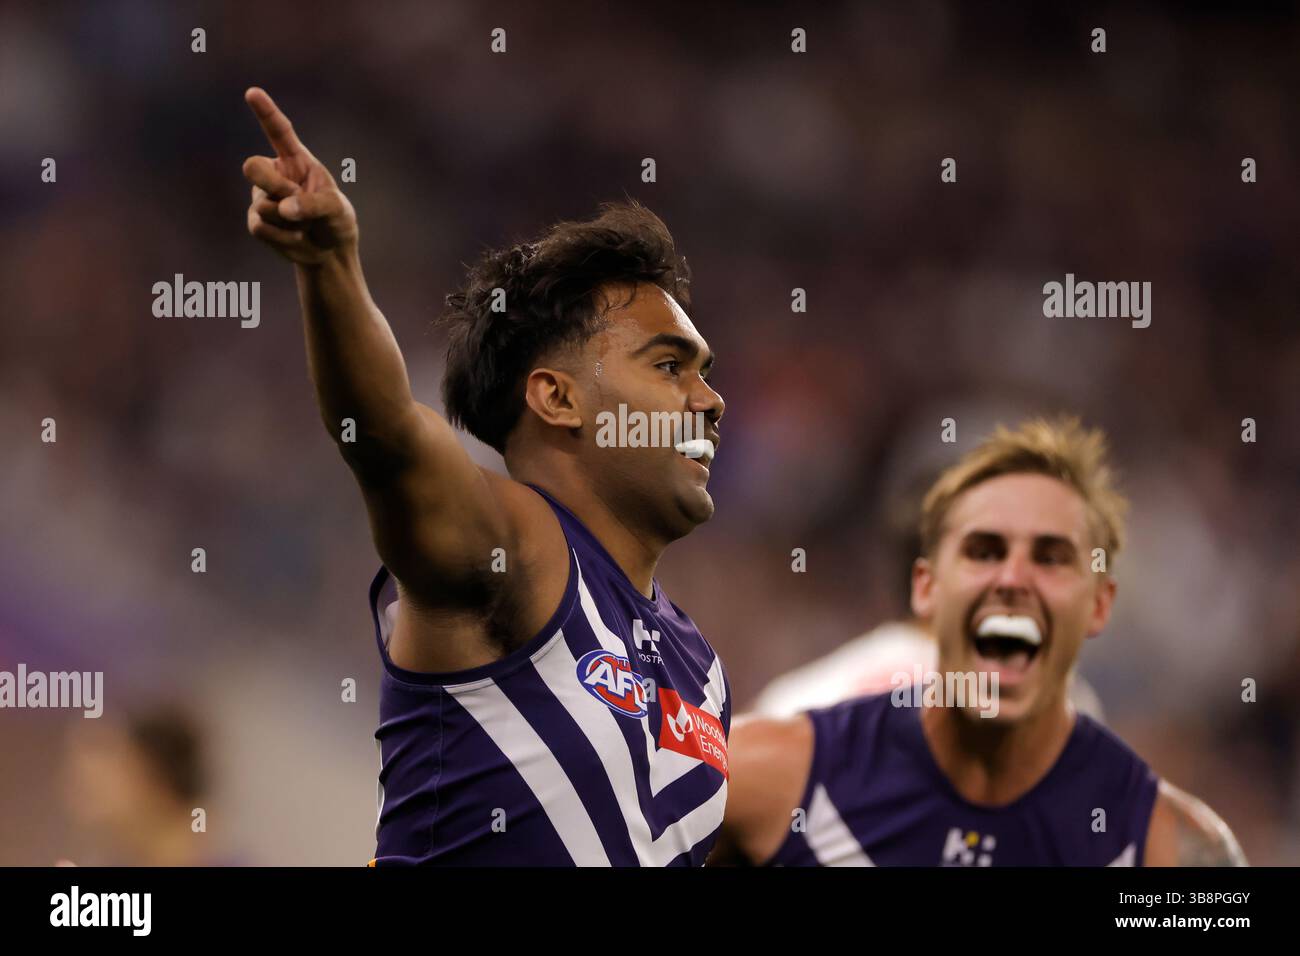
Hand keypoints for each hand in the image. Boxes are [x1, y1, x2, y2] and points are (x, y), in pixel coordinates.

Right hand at [242, 87, 357, 264]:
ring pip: (263, 206)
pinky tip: (295, 238)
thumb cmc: (335, 221)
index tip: (253, 92)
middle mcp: (275, 174)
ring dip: (289, 221)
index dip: (266, 112)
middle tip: (292, 199)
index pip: (279, 132)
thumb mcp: (336, 209)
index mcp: (297, 160)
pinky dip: (283, 238)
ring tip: (305, 225)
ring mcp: (262, 197)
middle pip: (253, 168)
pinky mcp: (256, 222)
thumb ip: (315, 204)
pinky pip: (261, 227)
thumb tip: (284, 209)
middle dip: (271, 184)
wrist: (328, 252)